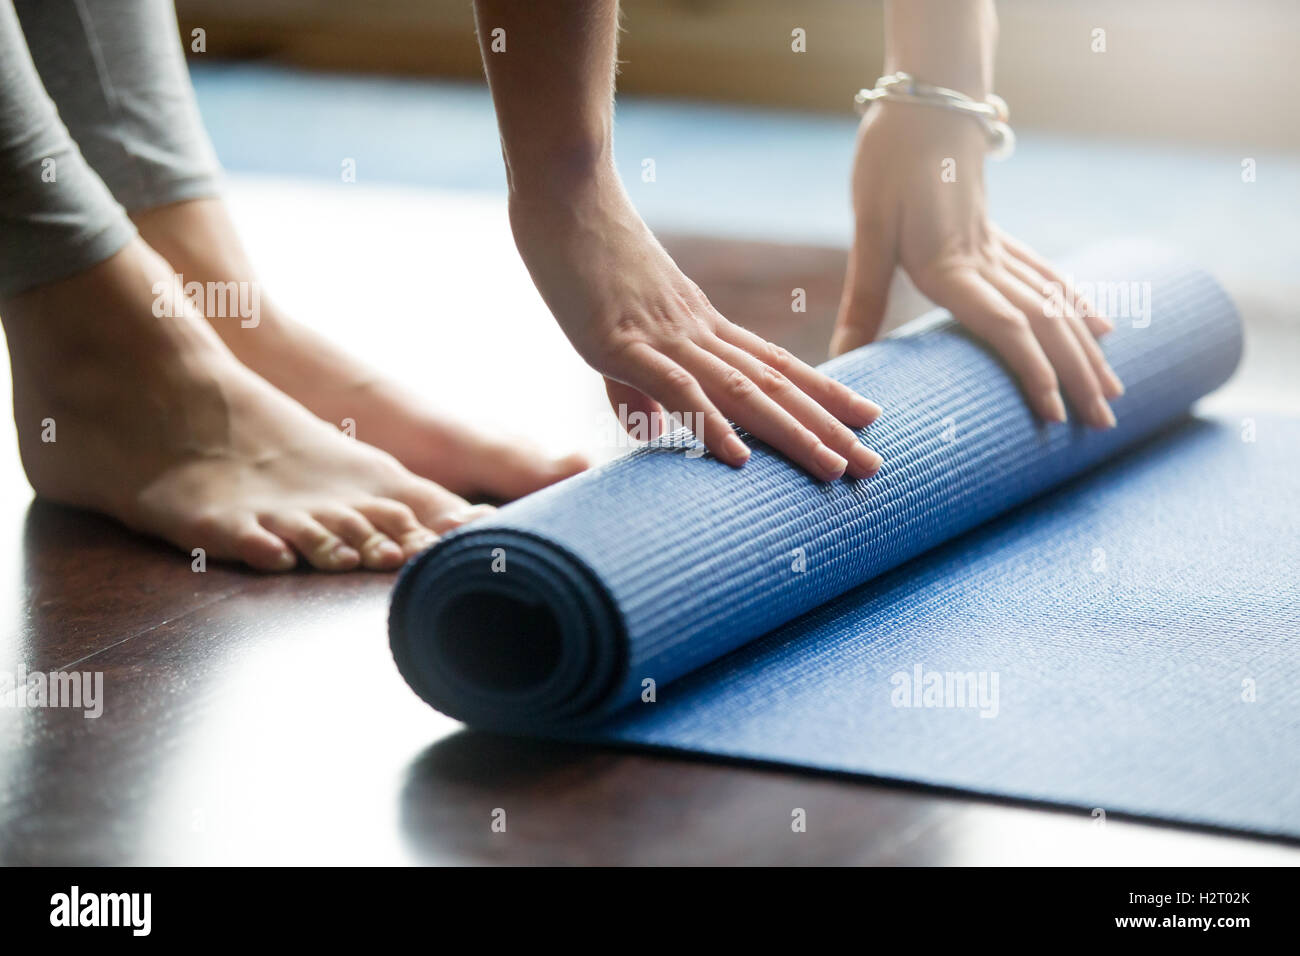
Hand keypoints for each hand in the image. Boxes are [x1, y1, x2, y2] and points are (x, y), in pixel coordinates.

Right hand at [509, 175, 883, 479]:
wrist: (562, 188)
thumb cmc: (583, 253)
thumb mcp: (613, 329)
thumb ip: (635, 383)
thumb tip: (650, 428)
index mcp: (701, 324)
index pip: (776, 364)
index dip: (823, 393)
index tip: (866, 419)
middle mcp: (697, 330)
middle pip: (775, 385)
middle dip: (827, 427)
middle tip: (874, 466)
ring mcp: (664, 335)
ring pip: (743, 390)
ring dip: (792, 431)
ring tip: (835, 468)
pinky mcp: (620, 342)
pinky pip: (676, 388)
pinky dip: (710, 423)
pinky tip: (739, 458)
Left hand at [833, 102, 1123, 427]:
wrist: (926, 101)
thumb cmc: (891, 163)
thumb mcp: (870, 231)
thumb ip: (863, 297)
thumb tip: (842, 360)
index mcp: (952, 265)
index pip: (1005, 327)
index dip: (1032, 373)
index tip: (1055, 416)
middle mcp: (987, 260)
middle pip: (1045, 325)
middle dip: (1077, 377)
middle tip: (1104, 426)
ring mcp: (1001, 248)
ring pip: (1056, 305)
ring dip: (1086, 351)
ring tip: (1114, 392)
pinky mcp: (1000, 236)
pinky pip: (1050, 277)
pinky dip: (1078, 306)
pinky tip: (1101, 328)